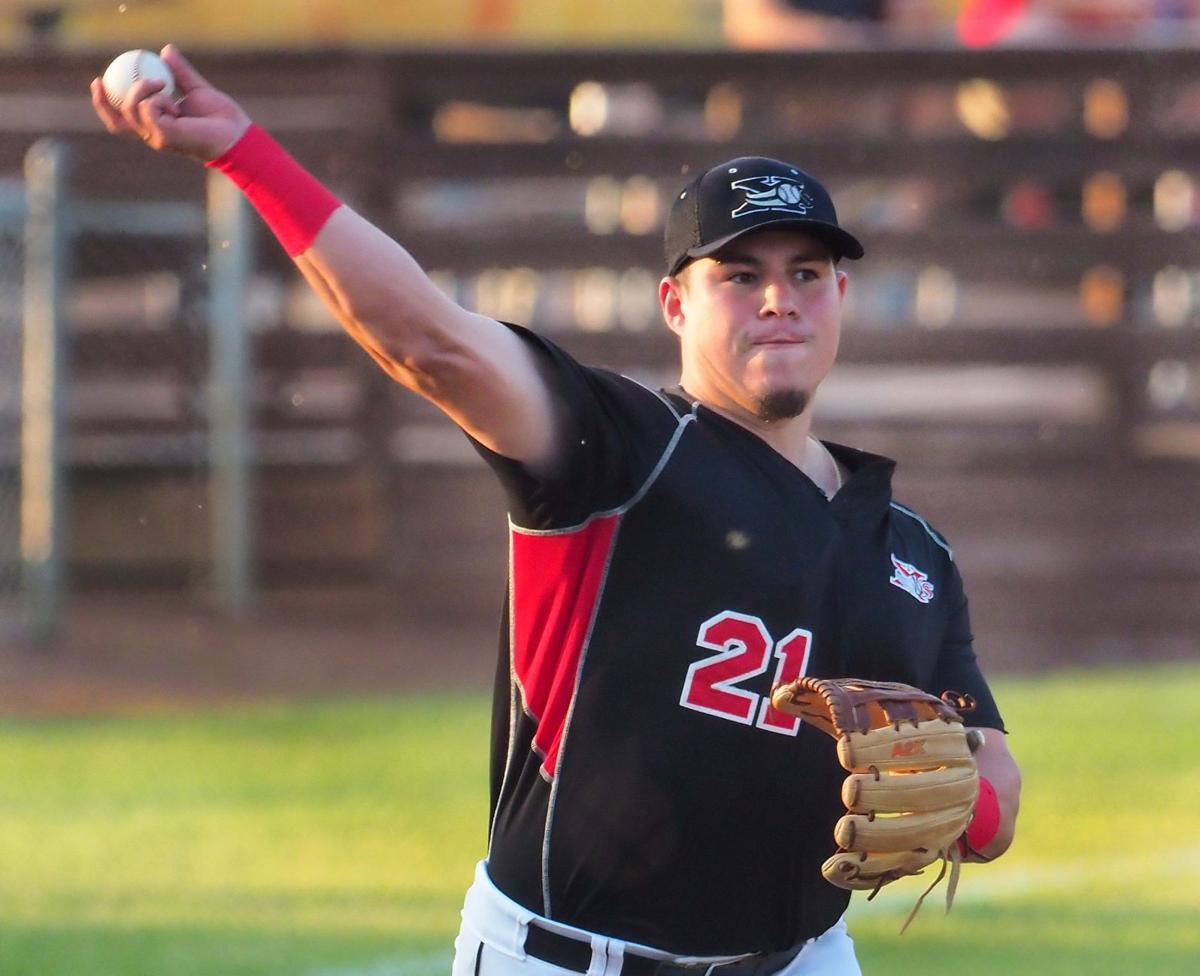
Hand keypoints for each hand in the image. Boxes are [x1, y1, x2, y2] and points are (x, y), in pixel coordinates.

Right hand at [90, 45, 250, 162]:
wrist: (237, 133)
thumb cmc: (221, 117)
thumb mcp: (196, 89)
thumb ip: (180, 72)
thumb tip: (166, 50)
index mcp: (157, 125)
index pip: (123, 119)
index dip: (106, 103)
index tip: (99, 80)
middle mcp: (154, 134)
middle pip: (117, 120)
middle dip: (105, 101)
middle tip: (100, 79)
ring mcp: (158, 137)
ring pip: (131, 110)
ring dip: (141, 90)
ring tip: (161, 82)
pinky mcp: (165, 137)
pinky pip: (148, 110)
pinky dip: (156, 100)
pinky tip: (173, 101)